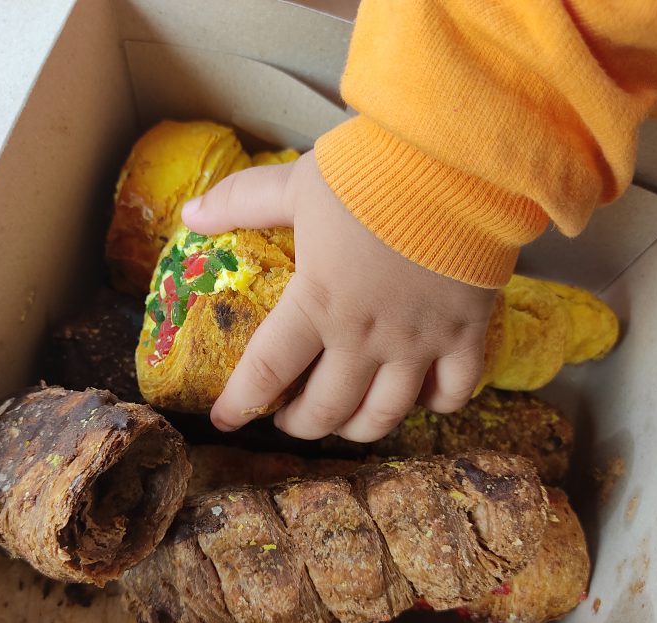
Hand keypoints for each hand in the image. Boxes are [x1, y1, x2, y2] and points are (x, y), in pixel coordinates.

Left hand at [182, 150, 496, 441]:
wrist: (459, 161)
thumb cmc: (372, 171)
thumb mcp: (298, 183)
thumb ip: (242, 201)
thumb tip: (190, 215)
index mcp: (317, 304)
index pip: (267, 373)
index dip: (240, 403)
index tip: (224, 420)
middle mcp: (365, 338)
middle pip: (326, 410)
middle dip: (300, 425)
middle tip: (288, 419)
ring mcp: (419, 343)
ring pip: (384, 415)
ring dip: (357, 429)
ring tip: (345, 422)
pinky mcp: (466, 335)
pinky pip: (452, 393)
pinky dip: (433, 405)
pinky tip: (418, 396)